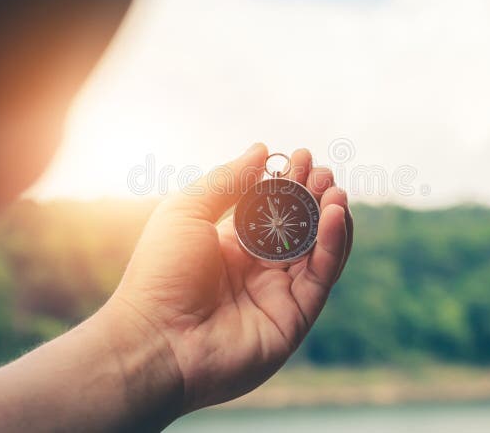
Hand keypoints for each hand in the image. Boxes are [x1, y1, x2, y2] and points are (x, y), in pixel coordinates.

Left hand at [110, 143, 352, 413]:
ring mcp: (276, 295)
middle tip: (323, 170)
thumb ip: (228, 181)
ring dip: (330, 217)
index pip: (271, 209)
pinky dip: (333, 245)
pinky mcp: (294, 319)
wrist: (154, 340)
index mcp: (230, 246)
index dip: (288, 182)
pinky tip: (334, 215)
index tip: (301, 156)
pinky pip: (321, 277)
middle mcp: (256, 270)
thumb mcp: (188, 212)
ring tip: (335, 189)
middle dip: (312, 196)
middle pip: (298, 228)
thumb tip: (261, 150)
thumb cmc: (160, 273)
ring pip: (317, 251)